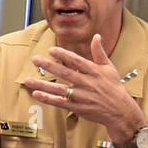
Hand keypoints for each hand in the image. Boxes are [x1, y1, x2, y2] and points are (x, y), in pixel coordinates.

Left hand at [23, 33, 146, 136]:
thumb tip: (96, 36)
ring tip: (28, 80)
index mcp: (93, 71)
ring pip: (58, 89)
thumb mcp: (109, 68)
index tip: (51, 50)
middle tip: (35, 59)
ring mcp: (81, 96)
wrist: (120, 111)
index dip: (63, 55)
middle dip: (48, 66)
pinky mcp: (77, 107)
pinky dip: (47, 99)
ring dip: (42, 85)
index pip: (76, 61)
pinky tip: (36, 94)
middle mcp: (86, 83)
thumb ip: (99, 52)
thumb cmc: (114, 88)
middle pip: (64, 73)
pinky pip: (59, 102)